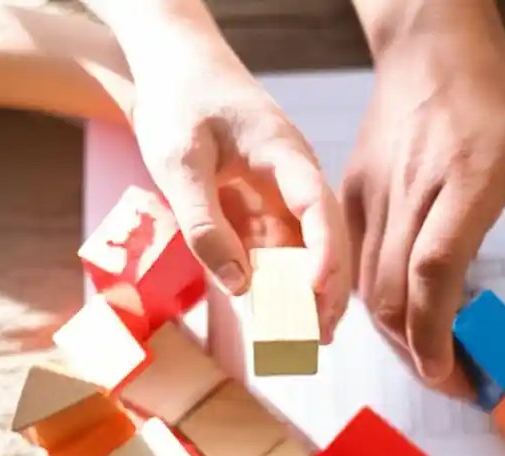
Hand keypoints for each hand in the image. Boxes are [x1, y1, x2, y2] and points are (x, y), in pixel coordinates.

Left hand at [124, 28, 350, 341]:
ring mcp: (283, 192)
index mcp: (285, 155)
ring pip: (307, 248)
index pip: (317, 208)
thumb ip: (202, 223)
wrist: (176, 68)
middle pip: (327, 237)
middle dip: (328, 287)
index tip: (318, 294)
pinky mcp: (265, 205)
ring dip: (308, 291)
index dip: (324, 254)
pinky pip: (280, 249)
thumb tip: (237, 285)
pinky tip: (274, 315)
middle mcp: (295, 177)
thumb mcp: (178, 163)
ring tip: (305, 339)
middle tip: (319, 337)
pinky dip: (279, 281)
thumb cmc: (178, 104)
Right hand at [342, 4, 504, 393]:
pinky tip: (405, 320)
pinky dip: (375, 304)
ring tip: (432, 360)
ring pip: (367, 288)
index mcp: (466, 179)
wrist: (430, 50)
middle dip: (418, 352)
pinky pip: (354, 266)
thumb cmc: (493, 102)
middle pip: (394, 292)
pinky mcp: (350, 194)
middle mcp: (412, 189)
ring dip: (396, 337)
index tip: (449, 372)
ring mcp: (374, 193)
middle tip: (453, 382)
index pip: (434, 268)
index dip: (434, 329)